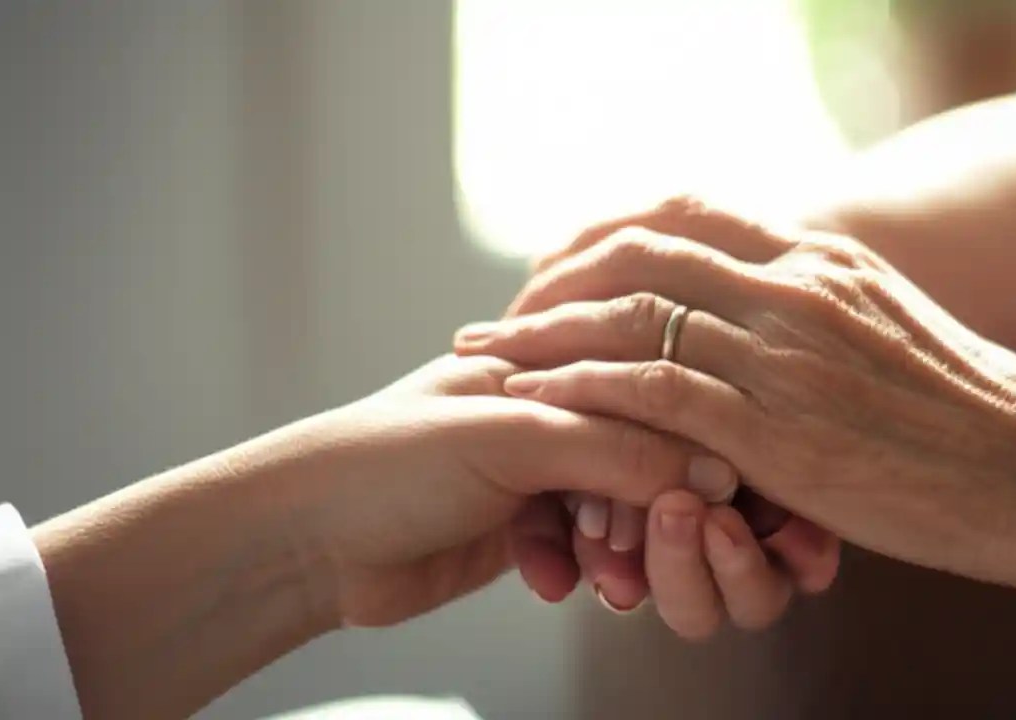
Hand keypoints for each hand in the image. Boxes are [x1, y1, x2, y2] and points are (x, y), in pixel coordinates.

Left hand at [278, 354, 713, 627]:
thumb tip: (715, 471)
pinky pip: (575, 547)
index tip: (709, 495)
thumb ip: (617, 449)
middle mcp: (538, 411)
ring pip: (609, 508)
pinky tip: (553, 582)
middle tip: (641, 548)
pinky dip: (574, 568)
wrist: (300, 542)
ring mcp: (525, 472)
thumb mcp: (511, 440)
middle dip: (645, 509)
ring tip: (603, 579)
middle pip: (633, 455)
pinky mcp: (513, 529)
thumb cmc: (387, 462)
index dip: (680, 444)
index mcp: (538, 362)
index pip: (642, 391)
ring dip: (613, 549)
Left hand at [456, 199, 1015, 591]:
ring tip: (490, 352)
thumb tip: (773, 304)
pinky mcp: (772, 425)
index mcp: (822, 256)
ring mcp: (780, 351)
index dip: (606, 232)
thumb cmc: (976, 415)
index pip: (684, 213)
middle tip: (510, 310)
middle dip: (556, 275)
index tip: (563, 264)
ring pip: (626, 313)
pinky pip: (648, 387)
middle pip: (636, 250)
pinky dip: (581, 387)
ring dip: (545, 330)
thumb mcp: (896, 327)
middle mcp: (792, 286)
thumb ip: (826, 306)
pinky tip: (540, 400)